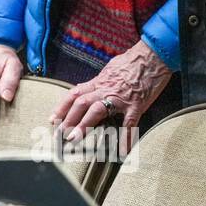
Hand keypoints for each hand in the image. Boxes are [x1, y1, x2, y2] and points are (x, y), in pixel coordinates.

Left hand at [50, 40, 171, 144]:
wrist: (153, 56)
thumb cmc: (132, 62)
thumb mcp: (110, 70)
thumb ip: (100, 81)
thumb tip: (90, 88)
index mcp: (99, 82)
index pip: (75, 94)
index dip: (62, 107)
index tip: (52, 119)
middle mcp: (105, 90)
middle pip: (81, 103)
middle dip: (68, 119)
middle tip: (59, 134)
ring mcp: (120, 98)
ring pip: (97, 110)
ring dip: (84, 125)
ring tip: (75, 138)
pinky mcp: (136, 104)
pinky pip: (129, 123)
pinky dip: (125, 137)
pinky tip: (122, 150)